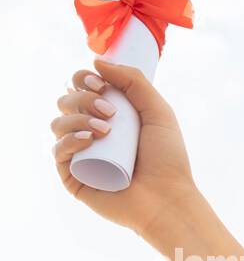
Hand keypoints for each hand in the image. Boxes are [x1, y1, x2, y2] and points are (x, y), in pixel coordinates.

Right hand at [51, 57, 199, 240]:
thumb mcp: (158, 111)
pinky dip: (68, 140)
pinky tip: (87, 139)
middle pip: (67, 101)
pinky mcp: (74, 178)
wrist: (168, 199)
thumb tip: (97, 62)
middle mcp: (90, 133)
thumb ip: (134, 80)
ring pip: (58, 124)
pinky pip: (58, 151)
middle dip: (83, 99)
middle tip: (110, 112)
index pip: (80, 87)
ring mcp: (80, 155)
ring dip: (77, 118)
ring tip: (105, 130)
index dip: (83, 80)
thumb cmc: (168, 159)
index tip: (101, 84)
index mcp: (107, 116)